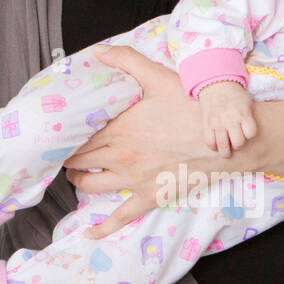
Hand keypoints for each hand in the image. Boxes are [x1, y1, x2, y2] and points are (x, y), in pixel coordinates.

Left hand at [62, 43, 219, 238]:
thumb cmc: (193, 109)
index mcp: (118, 129)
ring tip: (77, 174)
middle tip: (63, 152)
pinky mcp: (148, 198)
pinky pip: (119, 219)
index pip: (77, 136)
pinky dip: (101, 228)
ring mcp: (132, 180)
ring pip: (89, 186)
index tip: (59, 133)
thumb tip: (98, 51)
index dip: (64, 136)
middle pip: (78, 161)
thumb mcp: (159, 77)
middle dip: (67, 156)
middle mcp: (119, 157)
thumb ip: (127, 60)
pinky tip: (89, 232)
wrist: (224, 142)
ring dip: (78, 181)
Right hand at [197, 81, 256, 154]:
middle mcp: (231, 120)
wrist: (216, 84)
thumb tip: (254, 131)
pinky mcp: (207, 124)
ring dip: (226, 151)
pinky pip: (209, 142)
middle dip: (238, 145)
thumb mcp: (247, 102)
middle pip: (238, 143)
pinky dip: (213, 146)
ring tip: (226, 152)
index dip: (249, 135)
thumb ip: (250, 117)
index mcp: (243, 114)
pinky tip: (216, 144)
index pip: (251, 133)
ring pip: (223, 146)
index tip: (246, 133)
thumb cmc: (234, 95)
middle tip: (236, 143)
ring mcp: (218, 123)